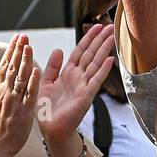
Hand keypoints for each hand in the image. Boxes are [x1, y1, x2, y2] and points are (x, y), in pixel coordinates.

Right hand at [0, 34, 41, 156]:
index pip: (5, 64)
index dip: (12, 50)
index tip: (18, 37)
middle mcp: (4, 92)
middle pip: (12, 68)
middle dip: (18, 51)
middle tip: (24, 36)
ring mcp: (13, 101)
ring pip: (19, 78)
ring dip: (24, 61)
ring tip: (29, 46)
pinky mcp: (23, 111)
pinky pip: (28, 94)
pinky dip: (31, 82)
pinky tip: (36, 70)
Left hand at [37, 24, 116, 142]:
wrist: (50, 130)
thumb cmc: (47, 109)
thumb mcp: (44, 83)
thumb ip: (52, 67)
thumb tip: (59, 49)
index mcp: (67, 73)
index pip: (80, 51)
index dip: (87, 39)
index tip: (96, 26)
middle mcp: (78, 77)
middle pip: (90, 54)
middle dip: (99, 40)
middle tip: (109, 26)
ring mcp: (84, 86)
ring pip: (95, 64)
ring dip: (104, 50)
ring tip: (112, 37)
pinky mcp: (86, 96)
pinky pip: (95, 81)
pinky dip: (103, 70)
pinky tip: (110, 60)